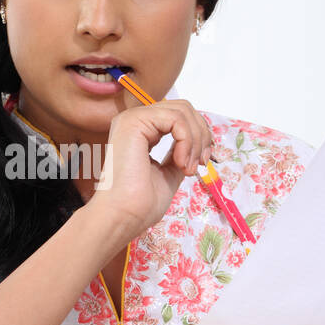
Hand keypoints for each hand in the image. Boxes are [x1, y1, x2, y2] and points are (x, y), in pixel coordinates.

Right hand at [85, 99, 213, 238]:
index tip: (202, 162)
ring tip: (188, 167)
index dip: (199, 135)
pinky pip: (176, 118)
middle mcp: (135, 121)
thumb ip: (179, 154)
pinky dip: (187, 140)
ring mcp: (133, 119)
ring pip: (182, 111)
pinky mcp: (134, 121)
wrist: (122, 216)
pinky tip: (180, 162)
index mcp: (140, 132)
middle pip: (183, 108)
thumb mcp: (169, 173)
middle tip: (199, 163)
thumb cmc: (140, 204)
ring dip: (195, 140)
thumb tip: (197, 146)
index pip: (178, 116)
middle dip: (201, 135)